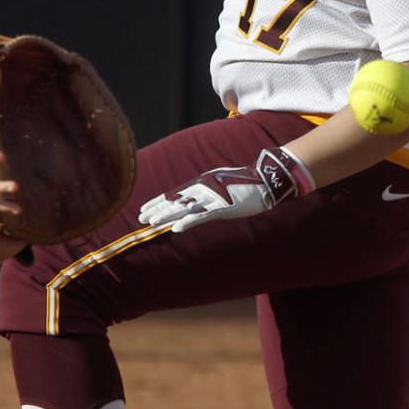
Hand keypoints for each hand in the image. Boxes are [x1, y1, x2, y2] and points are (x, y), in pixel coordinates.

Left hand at [138, 146, 313, 233]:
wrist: (267, 179)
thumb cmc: (247, 182)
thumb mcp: (223, 183)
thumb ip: (209, 190)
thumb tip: (198, 198)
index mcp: (202, 182)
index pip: (175, 193)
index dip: (159, 201)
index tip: (144, 208)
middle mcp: (203, 188)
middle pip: (175, 200)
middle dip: (157, 209)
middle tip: (141, 218)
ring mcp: (212, 197)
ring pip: (184, 208)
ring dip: (166, 216)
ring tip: (151, 223)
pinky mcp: (223, 207)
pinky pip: (201, 216)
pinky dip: (187, 222)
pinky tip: (175, 228)